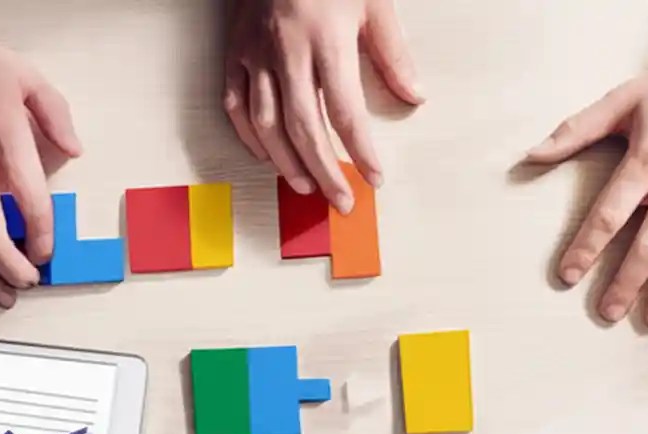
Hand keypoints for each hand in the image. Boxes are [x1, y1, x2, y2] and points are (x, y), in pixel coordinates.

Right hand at [224, 0, 423, 211]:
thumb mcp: (373, 2)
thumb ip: (392, 52)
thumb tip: (414, 96)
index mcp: (325, 39)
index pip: (344, 110)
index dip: (359, 150)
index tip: (375, 177)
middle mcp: (286, 52)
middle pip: (303, 128)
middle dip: (324, 170)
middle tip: (342, 200)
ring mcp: (254, 55)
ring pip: (266, 124)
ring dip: (287, 162)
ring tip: (308, 185)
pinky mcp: (233, 53)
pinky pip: (236, 106)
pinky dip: (251, 137)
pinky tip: (269, 156)